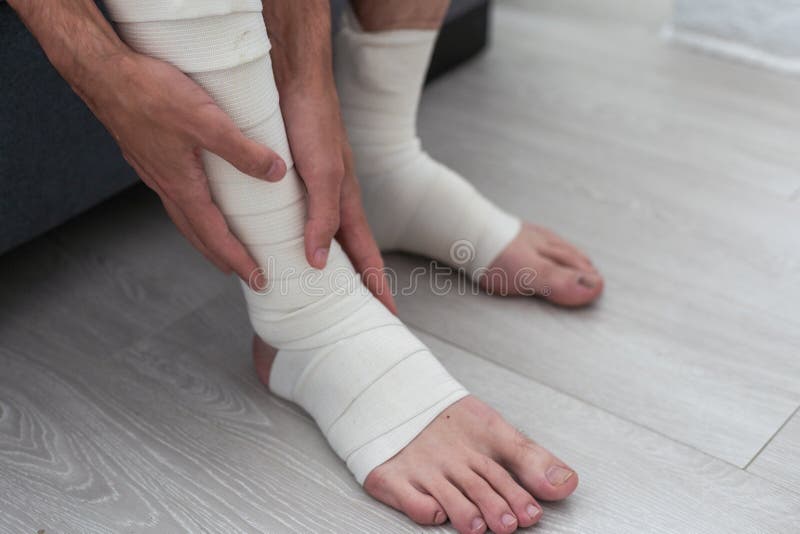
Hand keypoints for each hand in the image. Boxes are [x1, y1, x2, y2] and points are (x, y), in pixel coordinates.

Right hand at [86, 51, 286, 283]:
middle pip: (197, 233)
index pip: (215, 236)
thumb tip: (276, 173)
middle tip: (242, 271)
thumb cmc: (149, 93)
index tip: (258, 279)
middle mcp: (165, 184)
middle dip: (221, 255)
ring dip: (205, 232)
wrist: (102, 70)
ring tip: (222, 240)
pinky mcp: (147, 152)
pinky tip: (197, 193)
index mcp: (182, 186)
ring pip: (183, 213)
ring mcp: (154, 169)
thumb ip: (243, 150)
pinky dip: (192, 206)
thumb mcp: (208, 122)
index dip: (239, 260)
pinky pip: (174, 192)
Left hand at [280, 85, 397, 313]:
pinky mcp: (293, 181)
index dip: (376, 286)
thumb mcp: (322, 173)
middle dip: (358, 283)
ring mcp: (314, 190)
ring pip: (323, 236)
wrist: (292, 80)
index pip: (366, 255)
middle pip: (349, 251)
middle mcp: (332, 200)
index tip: (388, 314)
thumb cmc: (313, 122)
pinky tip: (284, 246)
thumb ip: (321, 216)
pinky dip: (297, 239)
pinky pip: (298, 219)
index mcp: (347, 202)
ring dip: (326, 264)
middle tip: (359, 313)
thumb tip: (316, 262)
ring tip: (321, 292)